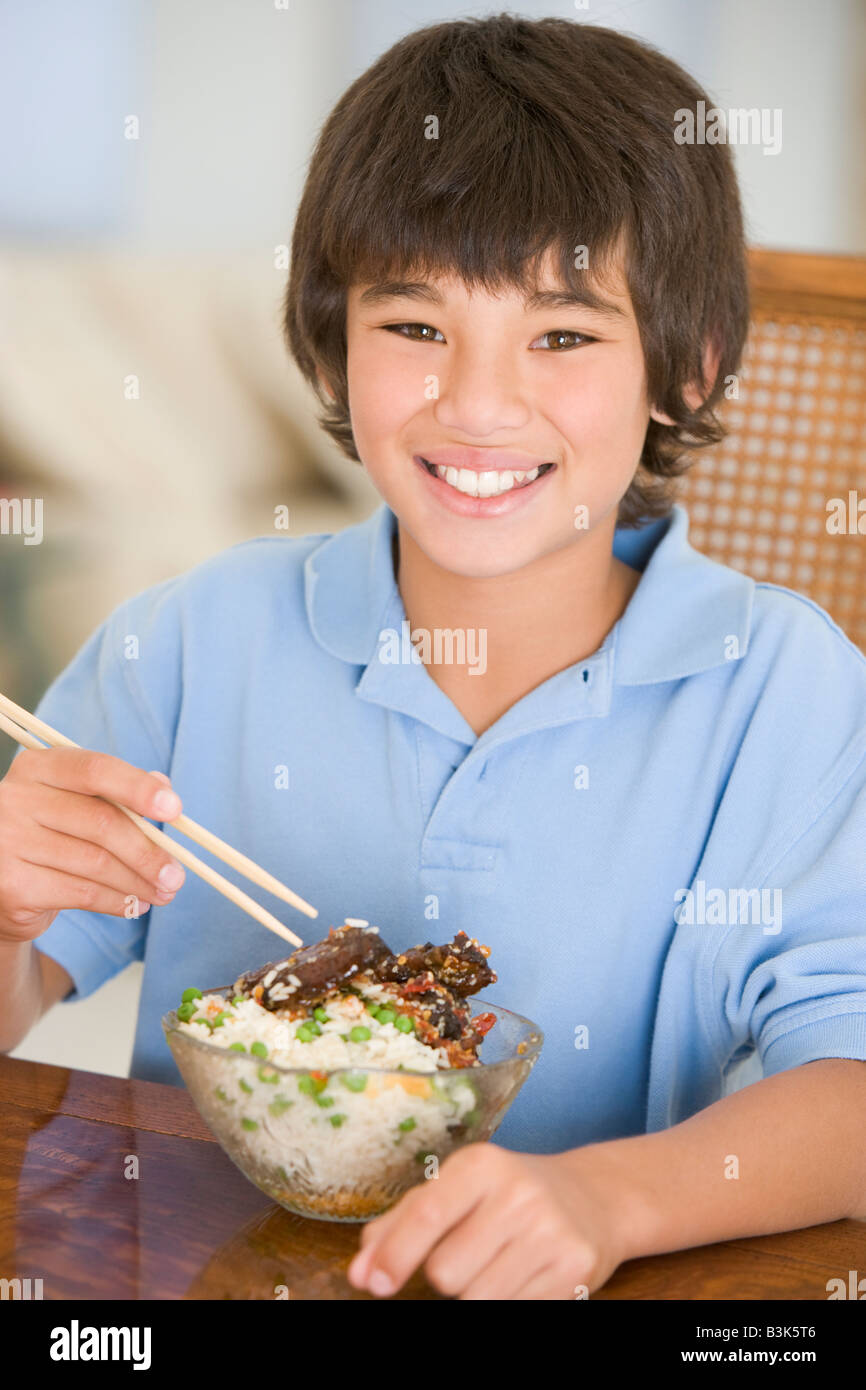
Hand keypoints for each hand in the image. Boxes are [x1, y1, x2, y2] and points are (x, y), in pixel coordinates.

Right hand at [0, 748, 184, 943]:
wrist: (3, 883)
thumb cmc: (50, 834)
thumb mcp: (78, 804)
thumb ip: (118, 792)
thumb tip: (164, 787)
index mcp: (37, 767)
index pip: (94, 770)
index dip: (138, 788)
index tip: (175, 810)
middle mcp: (16, 799)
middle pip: (101, 822)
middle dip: (148, 852)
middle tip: (177, 875)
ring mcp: (8, 842)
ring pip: (96, 863)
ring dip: (139, 882)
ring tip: (164, 893)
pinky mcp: (11, 885)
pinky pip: (81, 893)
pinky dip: (118, 901)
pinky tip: (137, 905)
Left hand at [346, 1141, 632, 1299]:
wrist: (593, 1198)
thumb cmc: (508, 1197)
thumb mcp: (457, 1190)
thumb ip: (402, 1224)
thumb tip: (360, 1271)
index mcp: (482, 1165)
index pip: (427, 1215)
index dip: (394, 1255)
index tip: (374, 1283)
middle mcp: (518, 1193)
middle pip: (446, 1272)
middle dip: (447, 1274)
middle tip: (472, 1253)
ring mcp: (550, 1233)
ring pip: (476, 1299)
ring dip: (476, 1293)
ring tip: (498, 1264)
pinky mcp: (574, 1270)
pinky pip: (514, 1311)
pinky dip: (508, 1302)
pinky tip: (521, 1278)